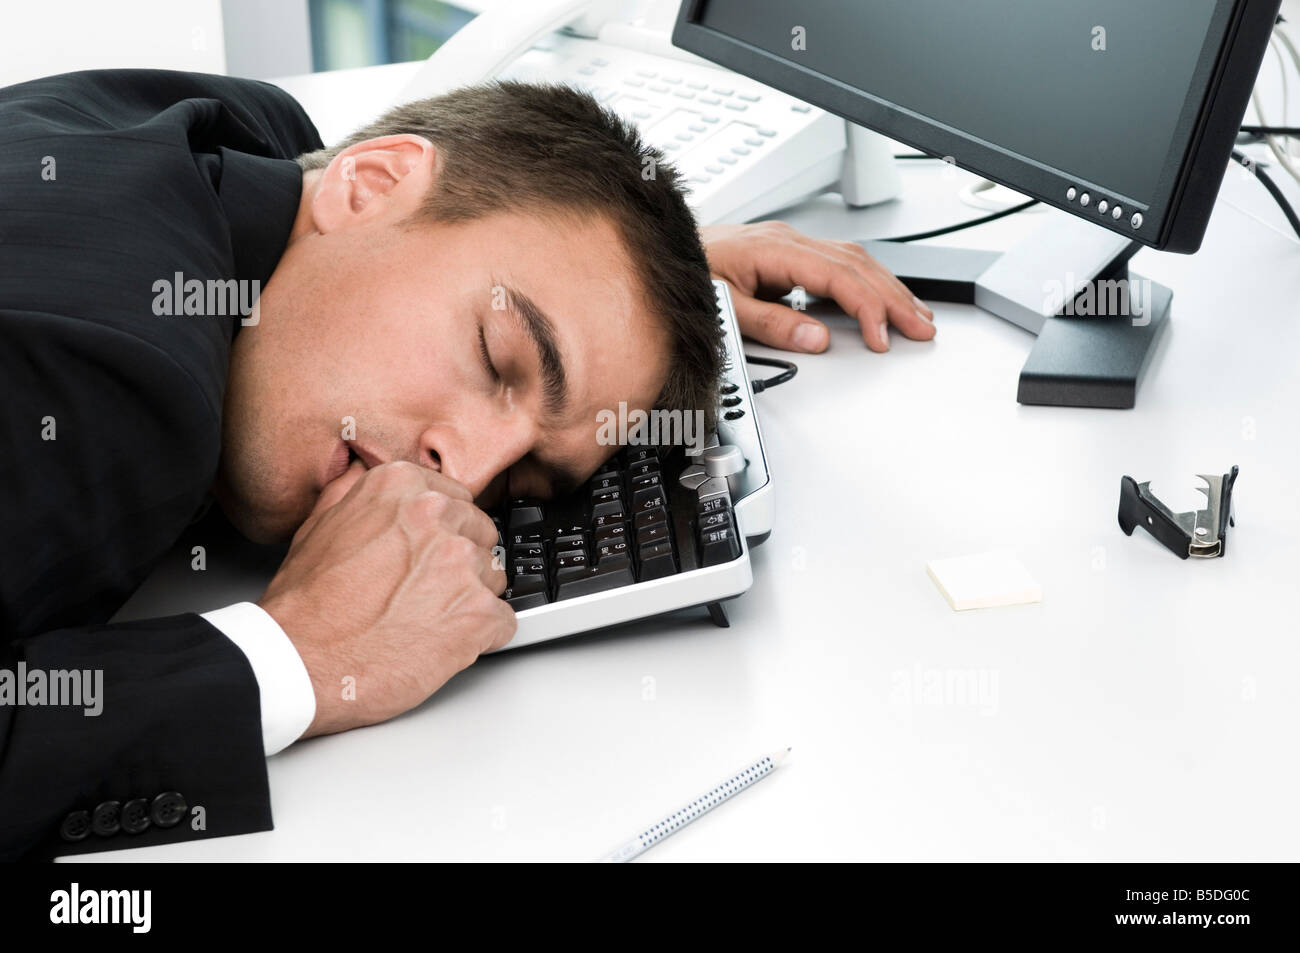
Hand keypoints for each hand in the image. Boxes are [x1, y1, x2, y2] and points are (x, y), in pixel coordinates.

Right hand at [258, 460, 513, 737]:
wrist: (299, 663)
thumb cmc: (305, 606)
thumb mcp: (319, 524)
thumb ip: (355, 493)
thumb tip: (365, 475)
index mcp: (402, 487)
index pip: (458, 502)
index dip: (443, 536)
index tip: (427, 557)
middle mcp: (437, 516)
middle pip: (481, 538)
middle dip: (458, 567)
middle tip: (421, 595)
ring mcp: (462, 564)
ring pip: (493, 579)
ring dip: (469, 601)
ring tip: (424, 622)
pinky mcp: (478, 613)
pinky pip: (504, 621)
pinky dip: (481, 638)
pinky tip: (443, 645)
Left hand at [699, 221, 935, 352]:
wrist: (664, 250)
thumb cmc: (690, 273)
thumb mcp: (723, 307)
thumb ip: (771, 324)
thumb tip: (817, 338)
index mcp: (775, 250)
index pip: (839, 276)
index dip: (867, 307)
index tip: (882, 336)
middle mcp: (789, 241)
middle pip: (858, 266)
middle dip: (895, 298)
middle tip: (921, 328)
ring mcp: (792, 244)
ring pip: (856, 261)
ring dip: (888, 289)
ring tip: (914, 315)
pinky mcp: (790, 253)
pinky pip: (842, 264)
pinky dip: (868, 283)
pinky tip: (882, 299)